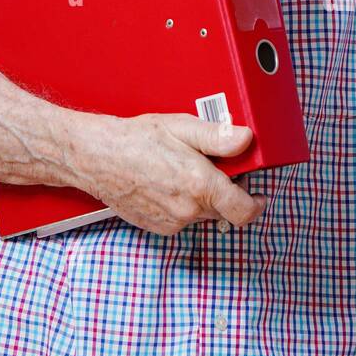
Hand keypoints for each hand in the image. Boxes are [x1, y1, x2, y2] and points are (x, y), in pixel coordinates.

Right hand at [78, 111, 266, 235]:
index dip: (257, 203)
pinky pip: (182, 219)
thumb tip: (247, 140)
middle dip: (225, 191)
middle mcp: (188, 210)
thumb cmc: (136, 140)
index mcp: (200, 186)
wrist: (96, 158)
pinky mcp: (157, 227)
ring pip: (202, 213)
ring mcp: (172, 222)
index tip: (259, 194)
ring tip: (183, 170)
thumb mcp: (182, 128)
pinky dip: (183, 204)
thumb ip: (219, 137)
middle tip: (212, 166)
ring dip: (202, 197)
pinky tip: (167, 182)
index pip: (244, 211)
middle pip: (224, 209)